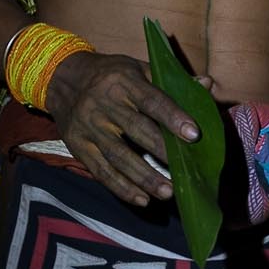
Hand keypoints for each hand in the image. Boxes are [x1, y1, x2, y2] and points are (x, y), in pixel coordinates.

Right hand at [46, 52, 205, 209]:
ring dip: (144, 177)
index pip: (151, 100)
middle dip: (161, 152)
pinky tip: (142, 199)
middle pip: (136, 130)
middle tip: (185, 172)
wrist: (62, 78)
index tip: (194, 134)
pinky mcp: (79, 146)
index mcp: (123, 81)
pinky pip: (101, 171)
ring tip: (168, 193)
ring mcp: (89, 126)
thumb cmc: (110, 75)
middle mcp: (103, 103)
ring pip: (118, 156)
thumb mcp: (137, 68)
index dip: (173, 117)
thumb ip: (170, 81)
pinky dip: (121, 187)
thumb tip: (207, 84)